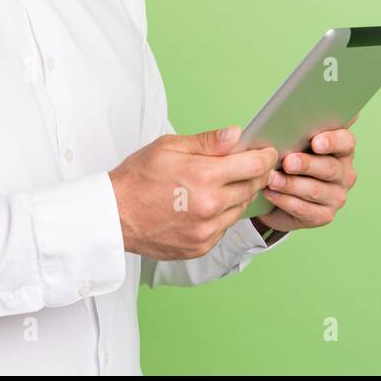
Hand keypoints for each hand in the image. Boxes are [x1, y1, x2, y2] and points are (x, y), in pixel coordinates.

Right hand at [109, 125, 278, 260]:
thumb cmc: (137, 178)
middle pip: (251, 188)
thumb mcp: (169, 147)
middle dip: (253, 175)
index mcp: (205, 177)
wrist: (114, 216)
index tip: (267, 153)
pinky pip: (224, 228)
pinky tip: (204, 206)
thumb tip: (236, 135)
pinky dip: (221, 216)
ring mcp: (207, 230)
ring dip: (237, 196)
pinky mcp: (201, 246)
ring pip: (239, 209)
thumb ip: (207, 142)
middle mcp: (210, 206)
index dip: (265, 157)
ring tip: (218, 185)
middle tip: (246, 166)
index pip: (254, 166)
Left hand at [253, 116, 357, 233]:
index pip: (345, 141)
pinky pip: (306, 209)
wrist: (279, 196)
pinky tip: (271, 194)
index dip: (332, 141)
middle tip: (288, 161)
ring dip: (291, 184)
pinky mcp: (325, 215)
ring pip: (315, 190)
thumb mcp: (292, 142)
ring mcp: (337, 196)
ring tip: (272, 179)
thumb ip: (298, 127)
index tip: (316, 142)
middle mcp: (344, 173)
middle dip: (307, 164)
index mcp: (342, 149)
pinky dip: (286, 201)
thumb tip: (292, 111)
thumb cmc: (288, 161)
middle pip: (330, 167)